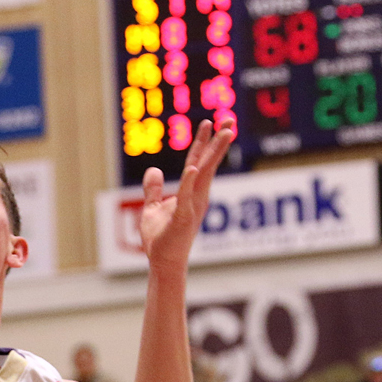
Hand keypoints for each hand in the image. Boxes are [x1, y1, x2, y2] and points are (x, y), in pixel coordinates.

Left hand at [136, 112, 236, 268]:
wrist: (163, 263)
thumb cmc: (160, 239)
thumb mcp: (152, 209)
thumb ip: (153, 190)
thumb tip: (153, 170)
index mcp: (190, 192)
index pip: (198, 161)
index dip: (203, 141)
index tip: (211, 122)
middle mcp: (197, 197)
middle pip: (209, 163)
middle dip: (219, 141)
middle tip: (229, 119)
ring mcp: (193, 206)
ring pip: (205, 174)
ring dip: (214, 153)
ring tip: (224, 133)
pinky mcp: (184, 218)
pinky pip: (186, 197)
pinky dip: (190, 182)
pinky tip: (194, 168)